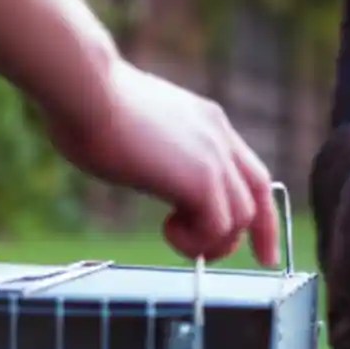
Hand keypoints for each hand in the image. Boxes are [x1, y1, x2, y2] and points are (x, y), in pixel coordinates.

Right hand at [45, 58, 280, 266]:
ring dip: (212, 239)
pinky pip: (219, 228)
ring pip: (242, 217)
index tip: (257, 228)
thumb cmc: (87, 103)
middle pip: (260, 191)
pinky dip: (195, 240)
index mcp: (205, 120)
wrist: (84, 88)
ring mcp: (213, 157)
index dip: (256, 199)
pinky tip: (166, 228)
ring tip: (174, 234)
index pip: (246, 166)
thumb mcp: (136, 126)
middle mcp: (218, 136)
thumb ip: (153, 146)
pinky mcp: (201, 179)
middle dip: (265, 230)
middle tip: (263, 259)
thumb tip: (143, 165)